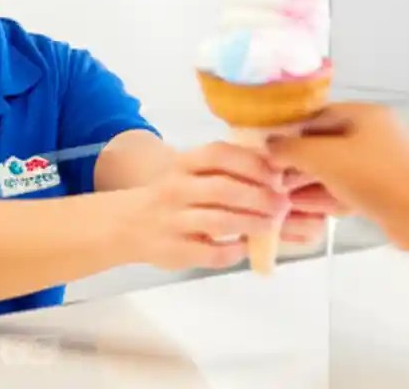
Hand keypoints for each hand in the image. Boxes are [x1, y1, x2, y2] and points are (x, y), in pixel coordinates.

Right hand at [132, 142, 288, 270]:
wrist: (126, 225)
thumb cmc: (172, 195)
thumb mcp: (189, 172)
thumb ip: (223, 169)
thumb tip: (276, 170)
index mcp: (183, 164)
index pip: (219, 155)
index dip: (252, 163)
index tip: (276, 173)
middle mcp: (176, 189)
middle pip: (224, 189)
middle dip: (260, 197)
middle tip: (282, 204)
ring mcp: (173, 222)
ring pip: (219, 222)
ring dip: (252, 223)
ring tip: (271, 224)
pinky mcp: (174, 251)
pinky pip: (211, 253)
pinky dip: (234, 251)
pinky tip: (246, 247)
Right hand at [267, 103, 408, 236]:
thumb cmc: (372, 176)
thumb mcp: (323, 158)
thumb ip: (291, 149)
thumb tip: (269, 144)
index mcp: (365, 114)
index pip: (319, 115)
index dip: (291, 131)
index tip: (269, 149)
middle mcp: (376, 133)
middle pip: (327, 143)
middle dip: (299, 161)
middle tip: (273, 176)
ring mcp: (383, 163)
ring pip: (337, 168)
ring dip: (310, 181)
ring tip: (282, 195)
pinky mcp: (386, 190)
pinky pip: (349, 187)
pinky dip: (328, 195)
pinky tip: (304, 208)